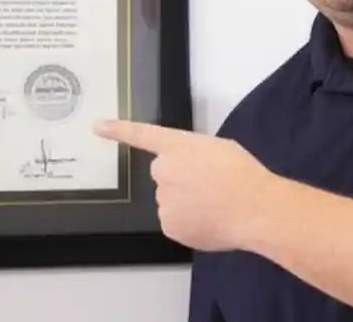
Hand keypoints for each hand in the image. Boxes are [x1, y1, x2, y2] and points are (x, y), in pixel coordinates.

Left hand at [94, 119, 279, 251]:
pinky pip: (174, 220)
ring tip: (214, 204)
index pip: (143, 135)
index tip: (97, 127)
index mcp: (179, 146)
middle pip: (163, 173)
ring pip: (169, 199)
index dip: (118, 131)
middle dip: (178, 178)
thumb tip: (190, 170)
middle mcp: (164, 170)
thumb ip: (195, 154)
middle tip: (207, 185)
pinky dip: (188, 222)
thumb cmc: (243, 175)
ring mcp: (164, 199)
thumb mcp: (219, 149)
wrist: (255, 209)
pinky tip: (210, 220)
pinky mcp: (169, 224)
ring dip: (185, 201)